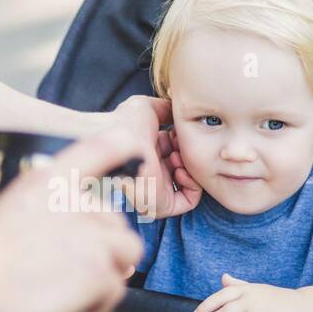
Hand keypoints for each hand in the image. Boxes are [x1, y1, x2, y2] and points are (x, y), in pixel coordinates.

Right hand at [0, 129, 144, 311]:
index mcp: (46, 181)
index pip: (99, 148)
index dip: (122, 146)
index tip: (132, 148)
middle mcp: (76, 203)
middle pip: (116, 219)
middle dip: (104, 244)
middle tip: (78, 266)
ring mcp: (92, 237)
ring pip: (127, 253)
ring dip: (111, 271)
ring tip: (84, 290)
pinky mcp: (99, 271)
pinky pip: (117, 288)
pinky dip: (102, 303)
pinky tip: (81, 309)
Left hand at [108, 95, 200, 218]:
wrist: (120, 142)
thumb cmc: (127, 123)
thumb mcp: (148, 108)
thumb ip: (165, 109)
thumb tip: (178, 110)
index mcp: (148, 150)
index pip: (176, 148)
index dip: (183, 139)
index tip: (180, 131)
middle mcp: (153, 170)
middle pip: (183, 164)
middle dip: (188, 152)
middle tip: (181, 143)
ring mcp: (157, 188)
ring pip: (187, 182)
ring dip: (191, 167)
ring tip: (177, 155)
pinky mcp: (161, 203)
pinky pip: (188, 201)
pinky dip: (192, 185)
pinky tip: (180, 170)